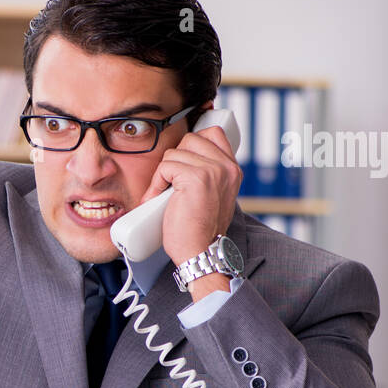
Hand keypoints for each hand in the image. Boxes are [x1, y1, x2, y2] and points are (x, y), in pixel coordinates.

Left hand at [138, 119, 241, 268]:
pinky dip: (156, 183)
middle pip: (190, 140)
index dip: (192, 144)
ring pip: (175, 153)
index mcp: (232, 170)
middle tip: (170, 183)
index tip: (181, 163)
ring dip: (162, 174)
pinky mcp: (196, 178)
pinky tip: (156, 199)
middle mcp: (226, 167)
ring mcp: (213, 171)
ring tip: (162, 195)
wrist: (201, 252)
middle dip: (175, 159)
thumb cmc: (200, 230)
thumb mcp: (213, 196)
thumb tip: (187, 159)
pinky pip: (165, 166)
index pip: (213, 134)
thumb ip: (208, 175)